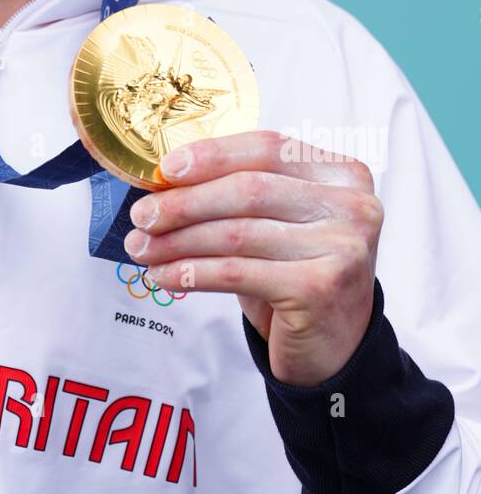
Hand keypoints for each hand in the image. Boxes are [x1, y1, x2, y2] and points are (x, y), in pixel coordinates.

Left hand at [122, 130, 382, 385]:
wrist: (335, 345)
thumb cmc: (297, 271)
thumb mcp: (278, 221)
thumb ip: (239, 190)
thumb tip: (165, 178)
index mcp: (343, 172)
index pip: (268, 148)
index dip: (212, 155)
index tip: (165, 169)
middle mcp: (352, 205)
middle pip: (249, 189)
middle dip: (185, 202)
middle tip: (141, 215)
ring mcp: (341, 248)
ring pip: (237, 233)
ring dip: (179, 241)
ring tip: (142, 248)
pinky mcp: (320, 289)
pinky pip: (238, 272)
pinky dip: (193, 272)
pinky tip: (165, 275)